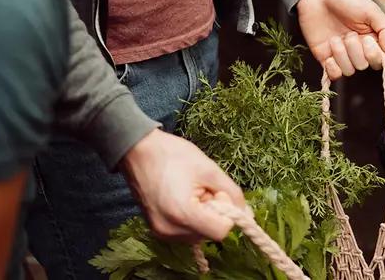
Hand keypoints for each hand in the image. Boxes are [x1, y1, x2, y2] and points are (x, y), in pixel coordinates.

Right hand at [120, 129, 246, 242]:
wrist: (137, 151)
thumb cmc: (172, 155)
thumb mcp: (209, 169)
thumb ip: (232, 193)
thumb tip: (247, 213)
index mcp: (183, 214)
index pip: (221, 231)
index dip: (226, 212)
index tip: (216, 192)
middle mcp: (170, 230)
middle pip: (209, 234)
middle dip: (214, 212)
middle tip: (202, 188)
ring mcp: (161, 232)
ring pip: (199, 234)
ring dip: (203, 215)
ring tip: (191, 191)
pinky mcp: (157, 230)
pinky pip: (185, 231)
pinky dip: (191, 218)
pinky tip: (183, 198)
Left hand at [296, 0, 384, 79]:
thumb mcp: (371, 10)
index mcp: (371, 38)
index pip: (378, 60)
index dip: (373, 54)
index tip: (367, 39)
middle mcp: (357, 49)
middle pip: (364, 65)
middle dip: (356, 51)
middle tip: (349, 34)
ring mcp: (340, 54)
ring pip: (349, 71)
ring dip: (342, 55)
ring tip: (335, 38)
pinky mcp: (325, 57)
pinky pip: (333, 75)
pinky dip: (333, 69)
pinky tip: (330, 55)